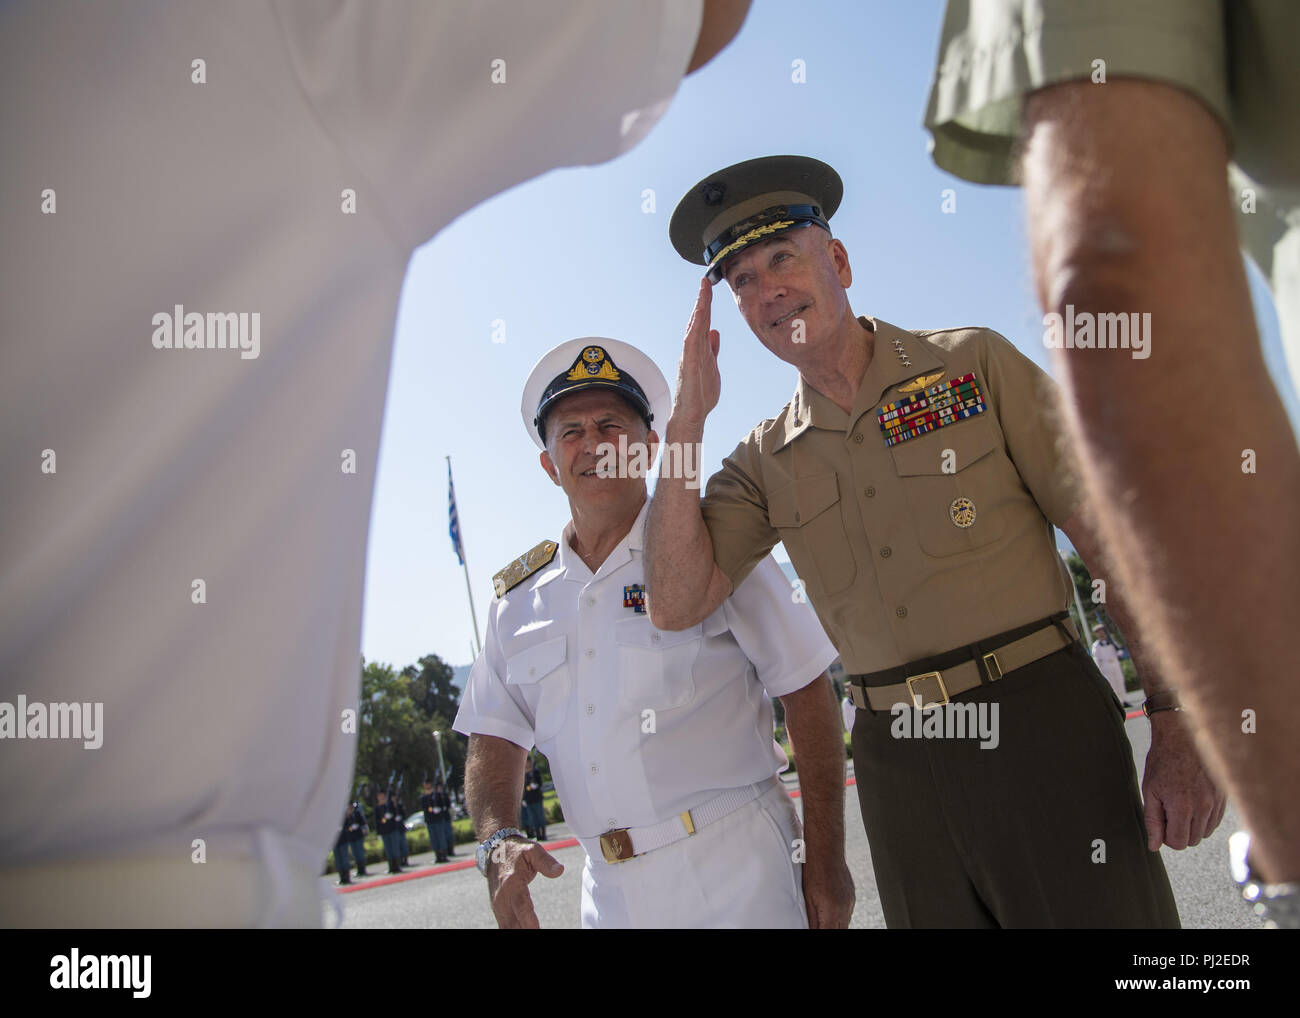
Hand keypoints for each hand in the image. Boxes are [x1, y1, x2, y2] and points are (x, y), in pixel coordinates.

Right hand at [486, 838, 564, 928]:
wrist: (496, 851)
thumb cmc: (518, 851)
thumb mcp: (533, 850)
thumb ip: (546, 861)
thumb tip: (559, 870)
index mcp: (511, 882)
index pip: (520, 903)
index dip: (527, 918)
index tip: (536, 928)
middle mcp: (502, 896)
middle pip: (513, 920)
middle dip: (524, 929)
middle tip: (538, 931)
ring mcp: (498, 904)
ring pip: (507, 925)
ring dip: (518, 930)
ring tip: (535, 933)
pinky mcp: (498, 909)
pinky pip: (504, 925)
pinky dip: (512, 930)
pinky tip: (524, 931)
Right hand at [672, 277, 721, 428]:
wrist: (692, 413)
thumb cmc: (701, 393)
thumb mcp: (712, 366)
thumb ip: (712, 349)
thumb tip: (714, 332)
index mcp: (699, 348)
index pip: (703, 322)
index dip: (705, 304)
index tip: (708, 287)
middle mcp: (692, 349)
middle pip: (698, 320)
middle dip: (702, 300)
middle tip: (705, 281)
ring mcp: (690, 356)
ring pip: (694, 328)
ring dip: (699, 310)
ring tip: (703, 293)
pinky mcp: (690, 366)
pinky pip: (691, 345)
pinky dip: (694, 331)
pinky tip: (699, 319)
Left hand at [801, 849, 854, 928]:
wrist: (826, 849)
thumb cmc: (813, 871)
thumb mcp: (808, 897)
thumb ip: (812, 918)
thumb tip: (811, 929)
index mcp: (832, 910)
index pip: (829, 932)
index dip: (821, 933)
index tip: (816, 928)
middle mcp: (845, 908)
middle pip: (841, 930)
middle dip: (829, 930)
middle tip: (820, 924)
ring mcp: (851, 901)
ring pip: (846, 923)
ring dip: (835, 925)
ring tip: (824, 920)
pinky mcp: (852, 895)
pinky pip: (848, 912)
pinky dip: (840, 916)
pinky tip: (831, 912)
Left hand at [1142, 713, 1226, 850]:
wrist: (1183, 738)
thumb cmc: (1163, 762)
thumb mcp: (1150, 791)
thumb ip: (1152, 821)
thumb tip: (1154, 846)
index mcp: (1182, 807)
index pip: (1178, 843)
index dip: (1166, 837)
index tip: (1161, 823)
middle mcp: (1203, 807)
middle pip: (1192, 840)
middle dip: (1178, 831)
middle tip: (1168, 811)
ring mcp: (1216, 802)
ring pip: (1204, 832)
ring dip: (1191, 825)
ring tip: (1180, 804)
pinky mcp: (1224, 797)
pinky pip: (1215, 820)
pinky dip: (1203, 817)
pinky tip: (1192, 801)